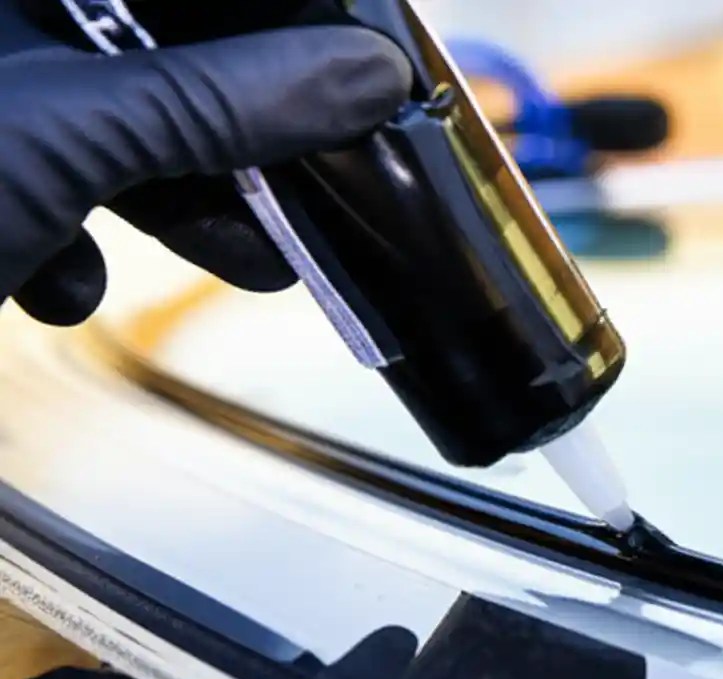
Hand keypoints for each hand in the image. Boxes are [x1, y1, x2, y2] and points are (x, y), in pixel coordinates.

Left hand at [0, 0, 410, 324]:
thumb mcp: (73, 135)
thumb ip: (214, 101)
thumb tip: (370, 73)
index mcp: (32, 5)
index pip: (199, 9)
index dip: (283, 32)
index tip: (357, 77)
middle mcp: (16, 58)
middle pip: (170, 80)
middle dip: (245, 148)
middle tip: (325, 190)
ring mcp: (5, 134)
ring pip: (123, 157)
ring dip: (189, 219)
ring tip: (257, 261)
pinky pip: (60, 217)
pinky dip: (82, 265)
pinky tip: (69, 291)